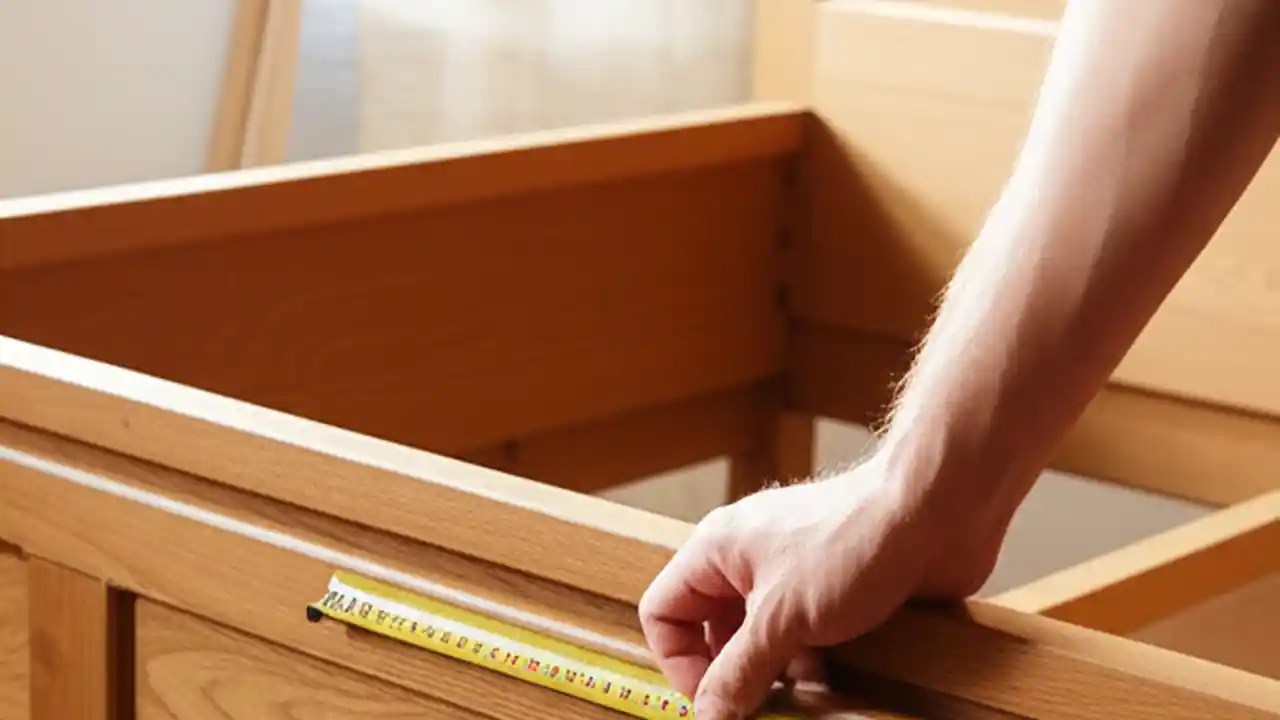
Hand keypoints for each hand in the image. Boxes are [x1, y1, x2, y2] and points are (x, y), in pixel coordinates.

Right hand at [638, 455, 1002, 719]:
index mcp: (717, 550)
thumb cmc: (854, 541)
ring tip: (802, 697)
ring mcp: (790, 575)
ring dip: (775, 675)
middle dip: (732, 674)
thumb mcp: (782, 620)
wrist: (935, 513)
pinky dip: (810, 666)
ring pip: (759, 641)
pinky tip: (833, 680)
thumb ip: (739, 671)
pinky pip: (801, 640)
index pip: (664, 611)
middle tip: (755, 709)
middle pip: (711, 632)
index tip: (711, 700)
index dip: (678, 662)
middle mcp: (747, 561)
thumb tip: (708, 715)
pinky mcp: (830, 592)